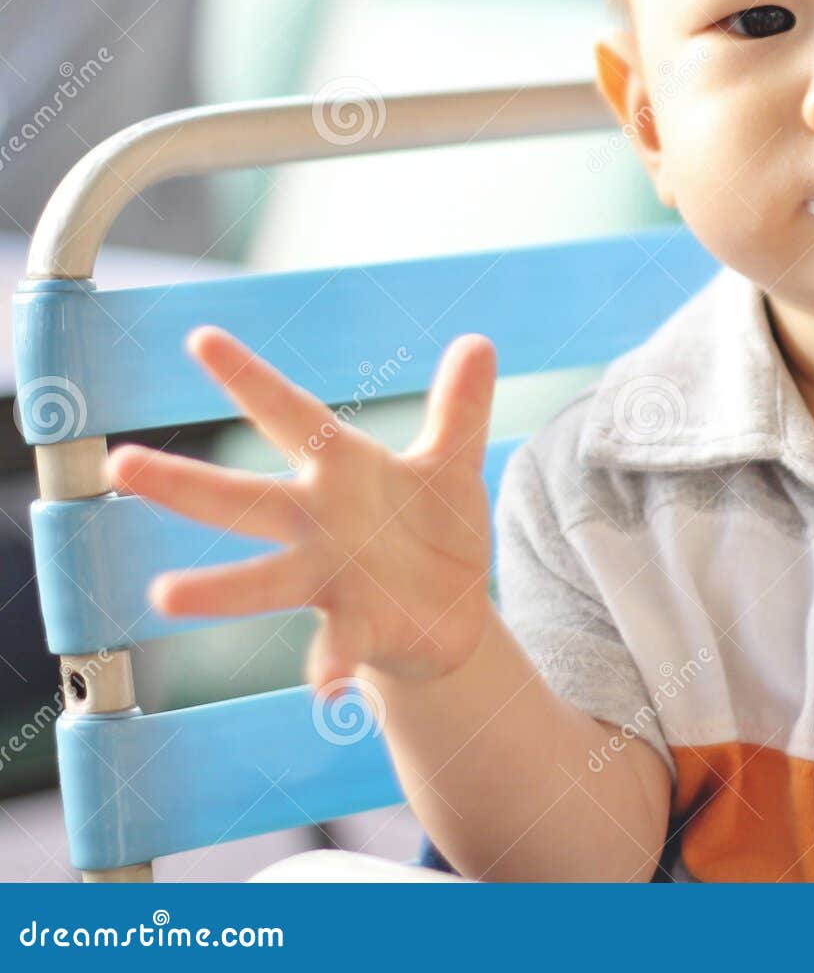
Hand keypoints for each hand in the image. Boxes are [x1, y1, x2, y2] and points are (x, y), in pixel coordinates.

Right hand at [104, 327, 497, 693]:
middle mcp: (319, 524)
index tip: (201, 338)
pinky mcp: (359, 630)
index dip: (250, 379)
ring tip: (164, 593)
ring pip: (265, 581)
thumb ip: (461, 407)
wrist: (451, 608)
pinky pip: (339, 651)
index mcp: (341, 471)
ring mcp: (331, 580)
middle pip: (244, 500)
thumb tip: (477, 341)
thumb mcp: (453, 463)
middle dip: (184, 484)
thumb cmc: (433, 525)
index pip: (291, 416)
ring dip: (219, 589)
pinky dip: (331, 670)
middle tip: (118, 463)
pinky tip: (329, 693)